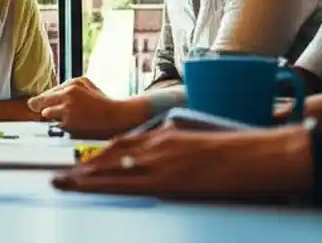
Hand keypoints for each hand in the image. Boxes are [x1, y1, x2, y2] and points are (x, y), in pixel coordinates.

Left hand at [27, 77, 149, 138]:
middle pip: (41, 104)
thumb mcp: (85, 84)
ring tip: (65, 117)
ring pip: (47, 115)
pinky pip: (58, 125)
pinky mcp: (71, 125)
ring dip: (52, 117)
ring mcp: (68, 112)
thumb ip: (66, 86)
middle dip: (42, 108)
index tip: (32, 104)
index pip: (45, 94)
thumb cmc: (100, 100)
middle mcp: (67, 97)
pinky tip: (73, 124)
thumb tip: (47, 94)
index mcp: (71, 86)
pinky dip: (61, 125)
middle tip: (43, 111)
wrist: (115, 116)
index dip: (38, 101)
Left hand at [52, 125, 309, 200]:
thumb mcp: (199, 138)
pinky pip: (129, 182)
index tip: (83, 163)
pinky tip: (90, 187)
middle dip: (85, 166)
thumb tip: (163, 154)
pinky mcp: (169, 178)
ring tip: (64, 183)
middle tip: (61, 177)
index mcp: (166, 132)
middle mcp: (158, 143)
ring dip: (87, 176)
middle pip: (112, 153)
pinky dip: (105, 184)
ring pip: (114, 167)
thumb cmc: (237, 149)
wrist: (260, 152)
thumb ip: (176, 145)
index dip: (101, 155)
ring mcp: (162, 159)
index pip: (125, 142)